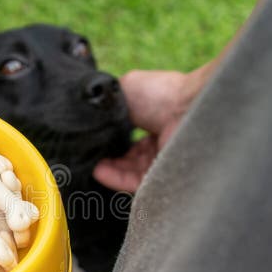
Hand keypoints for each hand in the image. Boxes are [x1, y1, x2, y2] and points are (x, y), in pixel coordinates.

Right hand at [94, 64, 214, 191]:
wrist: (185, 108)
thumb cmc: (160, 93)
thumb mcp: (125, 88)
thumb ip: (109, 105)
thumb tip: (92, 115)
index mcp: (151, 121)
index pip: (125, 138)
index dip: (107, 140)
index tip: (91, 139)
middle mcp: (156, 142)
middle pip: (124, 157)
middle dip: (104, 156)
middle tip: (86, 153)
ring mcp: (159, 160)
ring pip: (126, 171)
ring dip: (105, 168)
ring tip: (88, 163)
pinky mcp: (160, 175)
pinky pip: (132, 182)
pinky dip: (113, 179)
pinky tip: (98, 171)